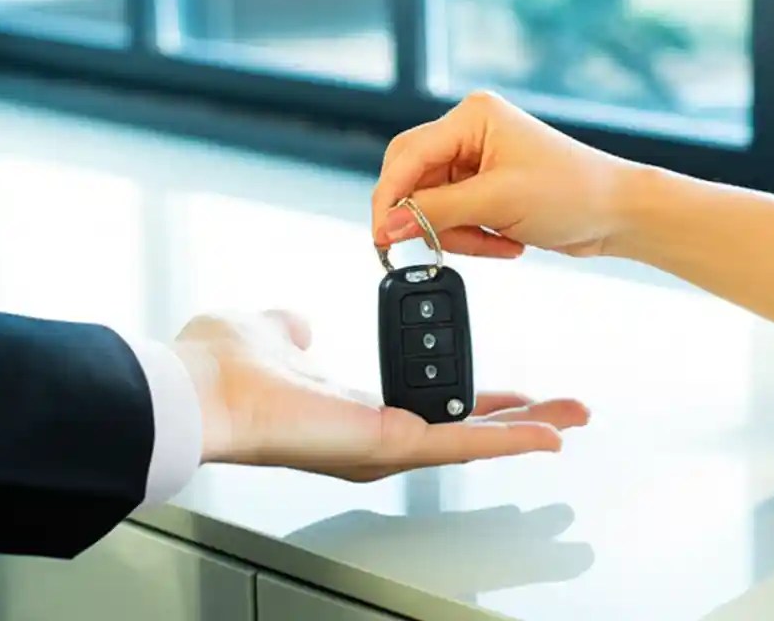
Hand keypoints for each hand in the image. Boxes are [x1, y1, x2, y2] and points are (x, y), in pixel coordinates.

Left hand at [173, 311, 588, 481]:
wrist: (200, 389)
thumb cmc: (221, 365)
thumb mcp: (270, 331)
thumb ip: (291, 330)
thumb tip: (299, 326)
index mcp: (351, 408)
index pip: (427, 406)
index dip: (472, 399)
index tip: (509, 393)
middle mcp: (373, 434)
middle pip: (464, 429)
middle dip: (519, 422)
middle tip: (566, 413)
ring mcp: (384, 445)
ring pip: (473, 440)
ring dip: (527, 431)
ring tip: (573, 420)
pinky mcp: (390, 446)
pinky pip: (461, 442)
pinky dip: (509, 440)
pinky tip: (549, 435)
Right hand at [372, 91, 637, 257]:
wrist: (618, 214)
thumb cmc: (574, 193)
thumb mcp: (497, 203)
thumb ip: (435, 213)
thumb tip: (387, 227)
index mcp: (472, 116)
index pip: (408, 155)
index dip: (390, 198)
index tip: (381, 237)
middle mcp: (470, 132)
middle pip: (413, 178)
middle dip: (426, 218)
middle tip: (432, 247)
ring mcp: (477, 160)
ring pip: (431, 204)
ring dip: (457, 234)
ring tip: (496, 242)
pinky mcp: (485, 187)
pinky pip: (454, 216)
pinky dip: (473, 237)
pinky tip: (505, 241)